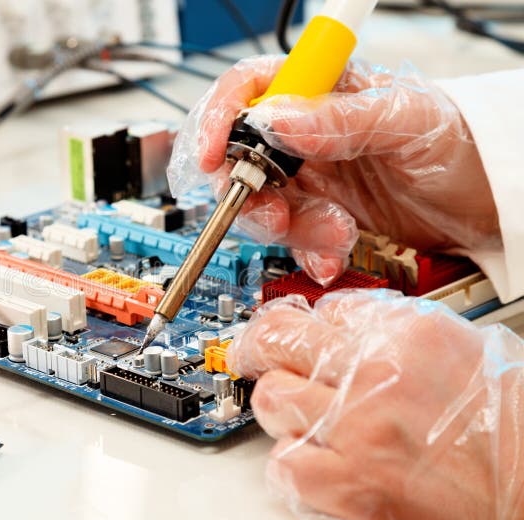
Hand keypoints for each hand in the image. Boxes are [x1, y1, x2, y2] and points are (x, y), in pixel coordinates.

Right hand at [167, 57, 499, 285]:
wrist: (488, 203)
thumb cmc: (460, 145)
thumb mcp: (406, 122)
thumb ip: (341, 119)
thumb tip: (277, 119)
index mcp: (323, 90)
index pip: (250, 88)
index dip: (221, 116)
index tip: (213, 154)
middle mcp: (307, 131)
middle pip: (240, 153)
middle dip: (248, 189)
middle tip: (276, 211)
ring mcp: (312, 175)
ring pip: (261, 201)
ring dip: (287, 226)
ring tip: (332, 232)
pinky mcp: (320, 212)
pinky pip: (290, 234)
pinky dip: (306, 248)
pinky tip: (334, 249)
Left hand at [227, 290, 523, 519]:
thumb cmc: (513, 429)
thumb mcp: (470, 351)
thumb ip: (403, 335)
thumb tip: (352, 328)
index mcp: (410, 333)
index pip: (329, 307)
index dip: (315, 325)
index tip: (308, 336)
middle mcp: (376, 373)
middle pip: (278, 335)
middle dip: (260, 343)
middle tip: (252, 353)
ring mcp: (358, 429)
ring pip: (271, 396)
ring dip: (280, 407)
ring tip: (302, 419)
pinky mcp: (351, 486)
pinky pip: (283, 464)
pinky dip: (292, 465)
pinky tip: (314, 465)